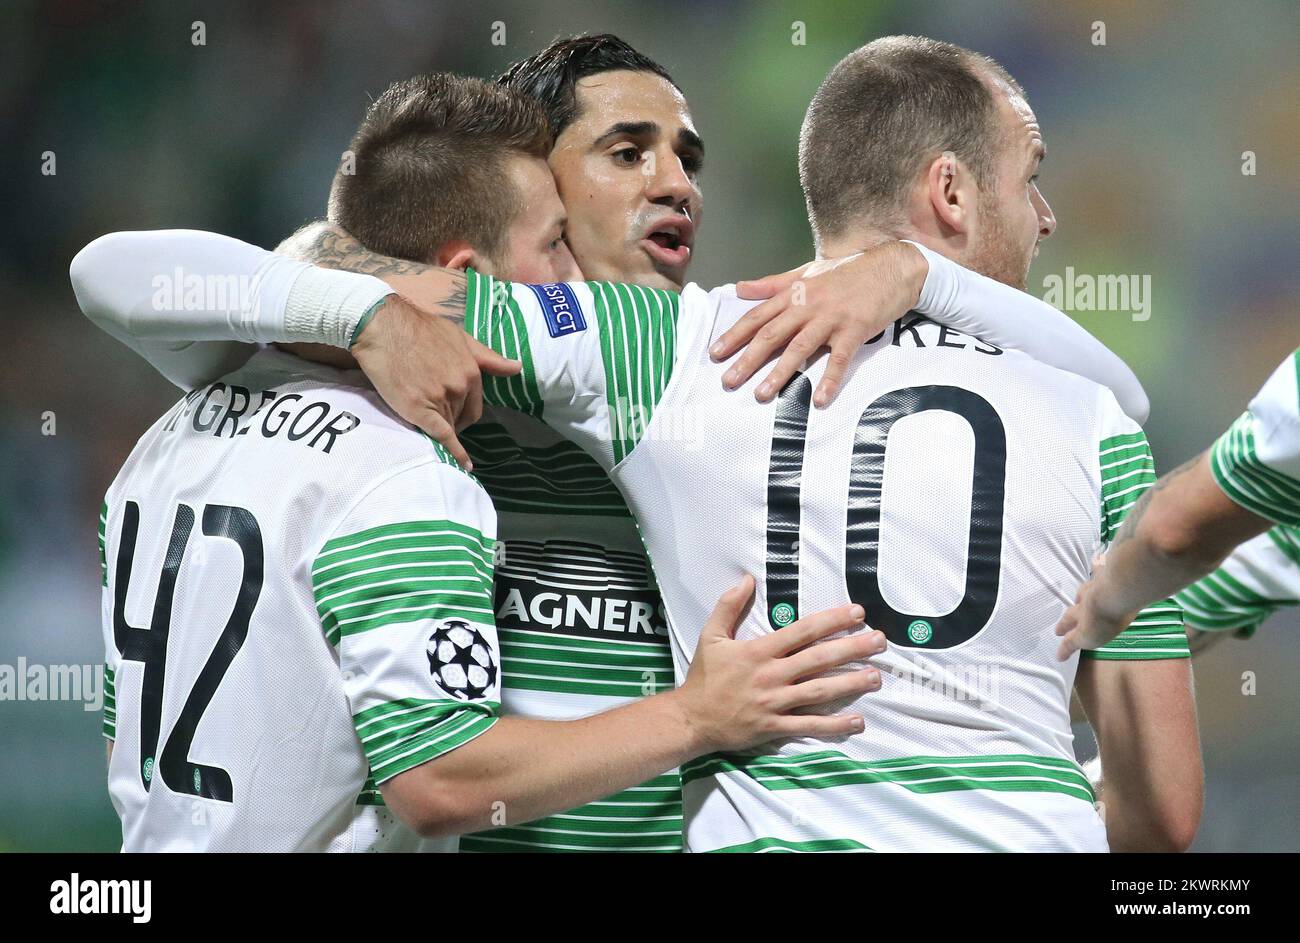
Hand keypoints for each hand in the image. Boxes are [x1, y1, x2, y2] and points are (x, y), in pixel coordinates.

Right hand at [351, 294, 519, 469]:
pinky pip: (441, 436)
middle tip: (435, 417)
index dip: (464, 413)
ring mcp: (440, 398)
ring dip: (441, 427)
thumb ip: (487, 357)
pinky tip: (462, 464)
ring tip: (424, 420)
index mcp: (471, 372)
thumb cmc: (419, 328)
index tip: (453, 415)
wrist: (382, 326)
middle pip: (463, 418)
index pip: (475, 406)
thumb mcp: (459, 337)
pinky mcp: (419, 409)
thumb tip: (517, 368)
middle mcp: (460, 387)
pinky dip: (453, 452)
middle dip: (453, 420)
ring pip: (449, 425)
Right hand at [676, 574, 884, 753]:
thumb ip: (729, 605)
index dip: (831, 621)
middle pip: (818, 659)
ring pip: (819, 692)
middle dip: (852, 648)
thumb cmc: (703, 677)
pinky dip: (835, 725)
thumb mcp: (711, 635)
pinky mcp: (775, 727)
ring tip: (876, 677)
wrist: (691, 719)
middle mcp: (771, 675)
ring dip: (850, 684)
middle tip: (880, 641)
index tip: (857, 612)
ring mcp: (774, 703)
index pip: (802, 632)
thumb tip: (747, 579)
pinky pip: (809, 725)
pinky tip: (858, 721)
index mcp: (758, 651)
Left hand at [711, 241, 926, 407]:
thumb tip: (739, 288)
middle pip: (772, 334)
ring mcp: (832, 318)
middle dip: (747, 359)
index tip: (715, 353)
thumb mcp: (807, 272)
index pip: (758, 316)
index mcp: (794, 293)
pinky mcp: (856, 330)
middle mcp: (808, 305)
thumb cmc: (849, 272)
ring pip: (800, 348)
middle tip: (728, 381)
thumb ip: (773, 284)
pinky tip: (820, 400)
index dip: (735, 335)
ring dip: (780, 373)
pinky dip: (829, 380)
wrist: (892, 266)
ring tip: (761, 394)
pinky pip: (839, 359)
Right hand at [1055, 565, 1138, 660]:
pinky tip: (1098, 558)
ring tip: (1084, 590)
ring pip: (1087, 586)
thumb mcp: (1086, 638)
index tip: (1057, 633)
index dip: (1063, 629)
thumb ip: (1072, 643)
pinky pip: (1101, 566)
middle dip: (1073, 606)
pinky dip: (1098, 563)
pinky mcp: (1109, 573)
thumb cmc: (1103, 618)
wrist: (1117, 594)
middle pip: (1076, 602)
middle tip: (1072, 606)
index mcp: (1079, 614)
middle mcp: (1086, 598)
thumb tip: (1058, 655)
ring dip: (1085, 588)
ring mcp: (1097, 584)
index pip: (1067, 623)